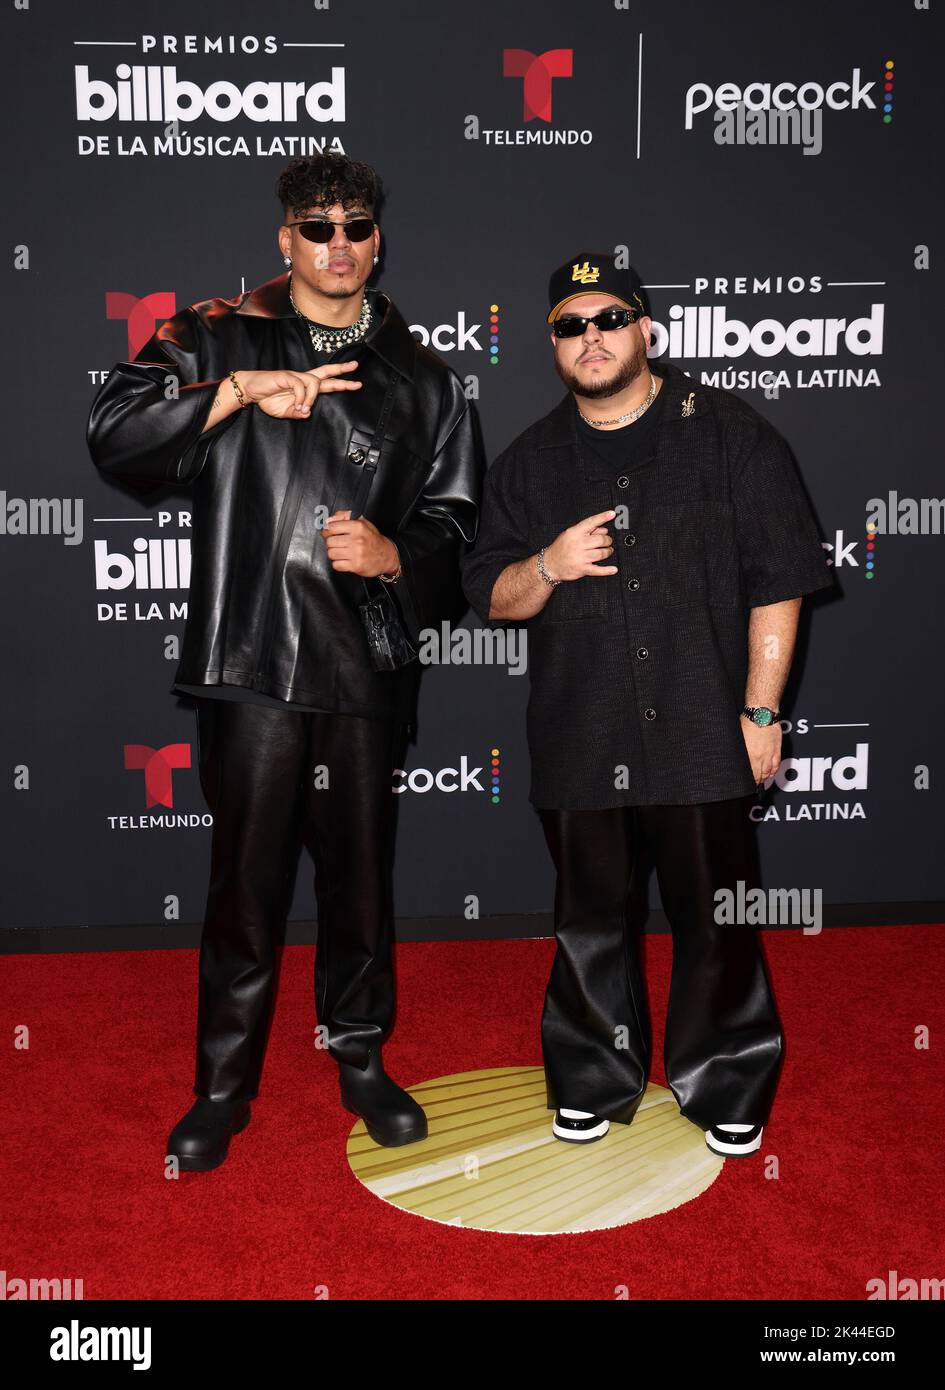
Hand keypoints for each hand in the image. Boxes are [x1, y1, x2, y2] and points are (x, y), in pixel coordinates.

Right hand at [237, 362, 361, 418]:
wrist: (252, 391)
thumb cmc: (268, 399)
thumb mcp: (286, 412)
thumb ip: (297, 413)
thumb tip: (307, 413)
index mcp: (305, 387)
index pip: (327, 382)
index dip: (341, 382)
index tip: (356, 383)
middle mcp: (303, 379)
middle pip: (326, 372)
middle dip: (341, 370)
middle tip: (355, 367)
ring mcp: (295, 376)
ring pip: (314, 382)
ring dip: (312, 398)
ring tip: (303, 408)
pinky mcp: (286, 376)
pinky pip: (300, 386)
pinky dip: (301, 397)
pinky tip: (297, 405)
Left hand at [322, 510, 398, 576]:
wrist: (387, 556)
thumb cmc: (373, 540)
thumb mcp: (362, 523)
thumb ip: (344, 517)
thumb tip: (329, 520)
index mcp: (358, 526)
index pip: (332, 527)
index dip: (328, 531)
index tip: (330, 533)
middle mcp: (357, 539)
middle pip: (330, 541)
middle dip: (331, 544)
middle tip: (337, 544)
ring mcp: (356, 553)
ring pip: (331, 554)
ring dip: (334, 554)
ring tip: (341, 552)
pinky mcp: (356, 565)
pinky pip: (336, 565)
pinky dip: (338, 564)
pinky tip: (344, 560)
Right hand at [543, 510, 618, 580]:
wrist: (549, 564)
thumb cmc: (560, 548)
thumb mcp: (569, 535)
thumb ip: (586, 531)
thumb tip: (603, 530)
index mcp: (574, 533)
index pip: (591, 522)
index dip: (602, 517)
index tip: (611, 514)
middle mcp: (578, 544)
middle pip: (601, 540)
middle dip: (607, 541)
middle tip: (607, 542)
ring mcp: (580, 557)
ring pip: (602, 553)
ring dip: (608, 552)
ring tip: (607, 551)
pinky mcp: (582, 569)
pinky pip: (598, 570)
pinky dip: (607, 570)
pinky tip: (613, 569)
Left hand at [741, 718, 781, 783]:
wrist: (762, 714)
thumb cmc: (749, 721)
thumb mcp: (740, 737)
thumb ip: (742, 749)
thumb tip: (739, 756)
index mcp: (748, 754)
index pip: (749, 772)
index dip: (749, 779)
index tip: (748, 783)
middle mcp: (759, 756)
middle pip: (759, 773)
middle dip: (757, 780)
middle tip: (756, 784)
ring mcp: (769, 753)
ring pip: (768, 770)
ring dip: (765, 777)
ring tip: (763, 780)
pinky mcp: (777, 749)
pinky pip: (776, 764)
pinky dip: (774, 770)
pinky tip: (772, 772)